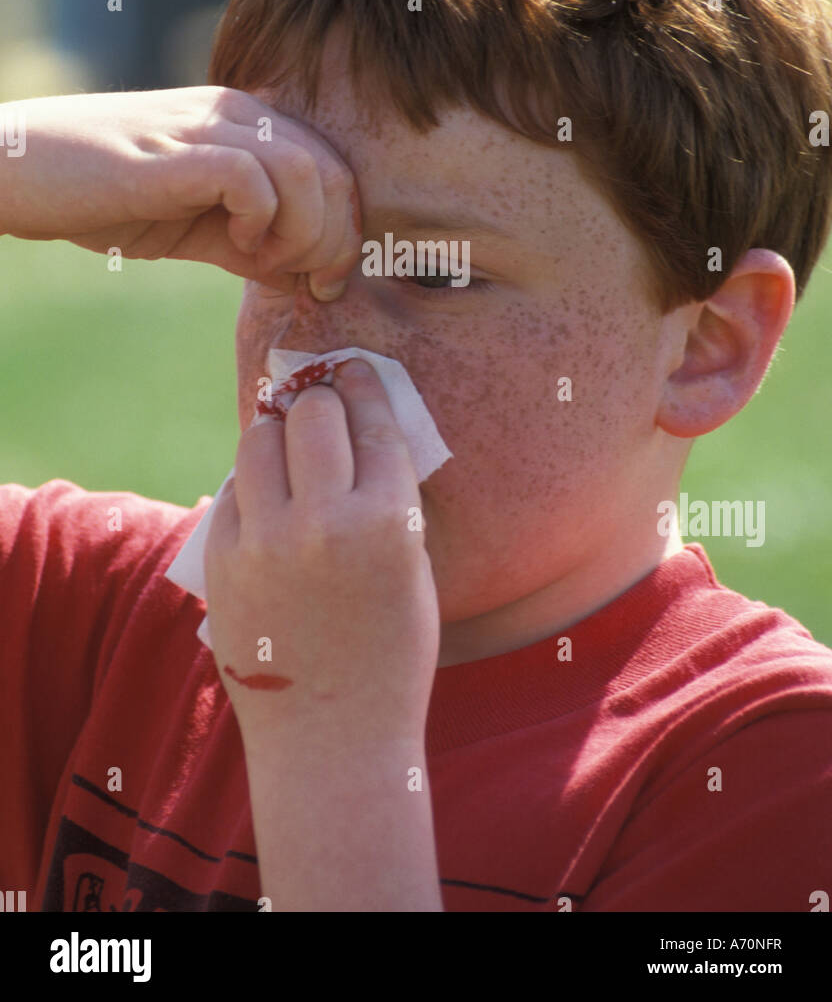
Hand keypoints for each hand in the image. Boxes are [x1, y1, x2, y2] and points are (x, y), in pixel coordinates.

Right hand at [0, 86, 360, 296]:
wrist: (19, 173)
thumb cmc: (101, 198)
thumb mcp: (194, 226)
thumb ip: (251, 245)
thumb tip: (306, 279)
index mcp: (248, 124)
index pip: (334, 168)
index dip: (347, 232)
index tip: (325, 284)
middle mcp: (237, 113)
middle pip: (333, 170)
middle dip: (336, 241)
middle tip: (309, 284)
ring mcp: (207, 126)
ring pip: (306, 170)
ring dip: (303, 232)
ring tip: (266, 262)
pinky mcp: (177, 152)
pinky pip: (254, 177)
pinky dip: (262, 221)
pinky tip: (238, 245)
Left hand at [202, 357, 440, 748]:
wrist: (332, 736)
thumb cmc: (390, 654)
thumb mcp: (413, 570)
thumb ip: (388, 500)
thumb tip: (359, 431)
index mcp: (386, 523)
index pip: (373, 424)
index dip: (364, 386)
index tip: (356, 368)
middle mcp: (324, 522)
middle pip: (312, 416)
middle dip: (319, 401)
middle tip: (321, 404)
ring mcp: (266, 541)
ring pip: (260, 439)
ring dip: (277, 429)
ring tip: (286, 437)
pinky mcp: (222, 560)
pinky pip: (234, 488)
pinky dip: (252, 479)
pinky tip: (266, 488)